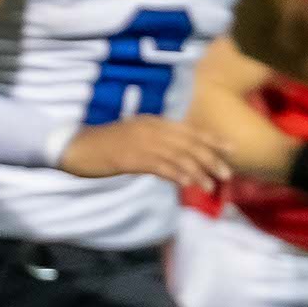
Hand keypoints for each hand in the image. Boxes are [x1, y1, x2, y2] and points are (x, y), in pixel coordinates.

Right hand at [58, 116, 234, 190]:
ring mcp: (142, 143)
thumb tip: (176, 155)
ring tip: (211, 185)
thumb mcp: (133, 135)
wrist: (77, 146)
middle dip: (211, 159)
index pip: (189, 130)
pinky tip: (187, 183)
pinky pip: (161, 167)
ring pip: (178, 157)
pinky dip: (176, 175)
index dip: (212, 139)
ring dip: (198, 171)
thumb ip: (154, 141)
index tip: (230, 149)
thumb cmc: (103, 143)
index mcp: (153, 121)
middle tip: (226, 174)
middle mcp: (152, 129)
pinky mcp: (132, 159)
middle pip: (189, 144)